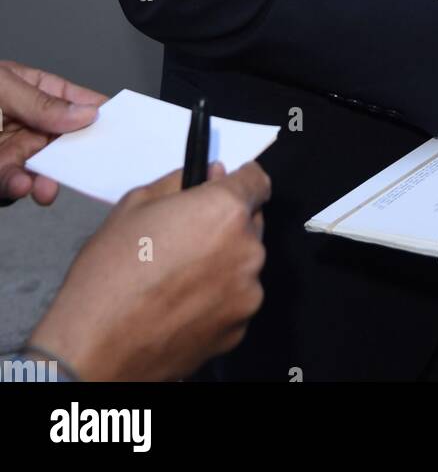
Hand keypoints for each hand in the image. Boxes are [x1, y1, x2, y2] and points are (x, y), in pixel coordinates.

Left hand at [0, 61, 105, 203]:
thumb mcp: (2, 85)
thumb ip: (41, 102)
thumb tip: (85, 113)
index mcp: (35, 92)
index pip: (77, 102)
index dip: (102, 114)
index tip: (123, 129)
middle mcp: (28, 124)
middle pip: (65, 142)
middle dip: (79, 157)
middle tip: (91, 166)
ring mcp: (12, 151)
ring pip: (41, 170)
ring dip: (47, 181)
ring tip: (46, 187)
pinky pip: (12, 184)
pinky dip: (18, 188)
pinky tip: (21, 184)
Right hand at [29, 161, 269, 380]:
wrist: (94, 348)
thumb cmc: (108, 276)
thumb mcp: (135, 205)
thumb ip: (181, 183)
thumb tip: (210, 176)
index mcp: (225, 211)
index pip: (257, 181)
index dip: (239, 181)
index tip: (226, 187)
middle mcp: (247, 251)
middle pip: (251, 224)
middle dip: (227, 225)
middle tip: (187, 237)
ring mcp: (246, 294)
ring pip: (244, 265)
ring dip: (223, 264)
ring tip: (177, 277)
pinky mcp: (238, 330)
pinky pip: (235, 301)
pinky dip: (217, 299)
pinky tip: (180, 304)